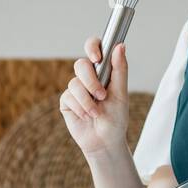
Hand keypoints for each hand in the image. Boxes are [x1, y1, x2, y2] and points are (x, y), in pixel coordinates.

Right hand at [59, 37, 128, 157]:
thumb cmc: (116, 118)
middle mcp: (87, 77)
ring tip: (96, 113)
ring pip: (74, 83)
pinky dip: (80, 107)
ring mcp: (76, 89)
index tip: (96, 57)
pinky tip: (86, 116)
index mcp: (102, 71)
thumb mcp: (121, 94)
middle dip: (91, 81)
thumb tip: (120, 46)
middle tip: (101, 96)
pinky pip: (68, 97)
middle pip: (80, 64)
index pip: (94, 48)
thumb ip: (119, 70)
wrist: (105, 142)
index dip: (92, 47)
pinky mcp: (67, 101)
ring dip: (87, 101)